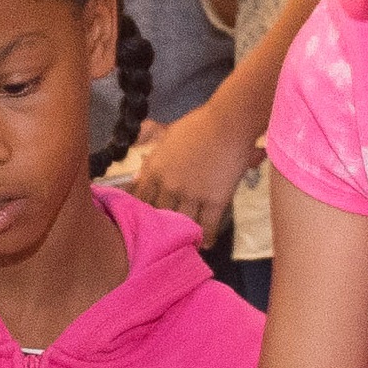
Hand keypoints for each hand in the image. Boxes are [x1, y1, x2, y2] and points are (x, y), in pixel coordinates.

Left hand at [130, 95, 256, 245]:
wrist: (228, 123)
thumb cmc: (198, 124)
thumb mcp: (166, 138)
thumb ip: (153, 159)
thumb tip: (139, 175)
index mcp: (154, 170)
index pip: (140, 199)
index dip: (140, 212)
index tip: (142, 221)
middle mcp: (169, 186)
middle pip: (159, 215)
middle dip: (160, 228)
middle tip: (163, 238)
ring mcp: (192, 195)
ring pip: (183, 224)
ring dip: (184, 235)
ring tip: (185, 244)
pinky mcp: (214, 201)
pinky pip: (208, 226)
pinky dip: (207, 237)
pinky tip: (206, 244)